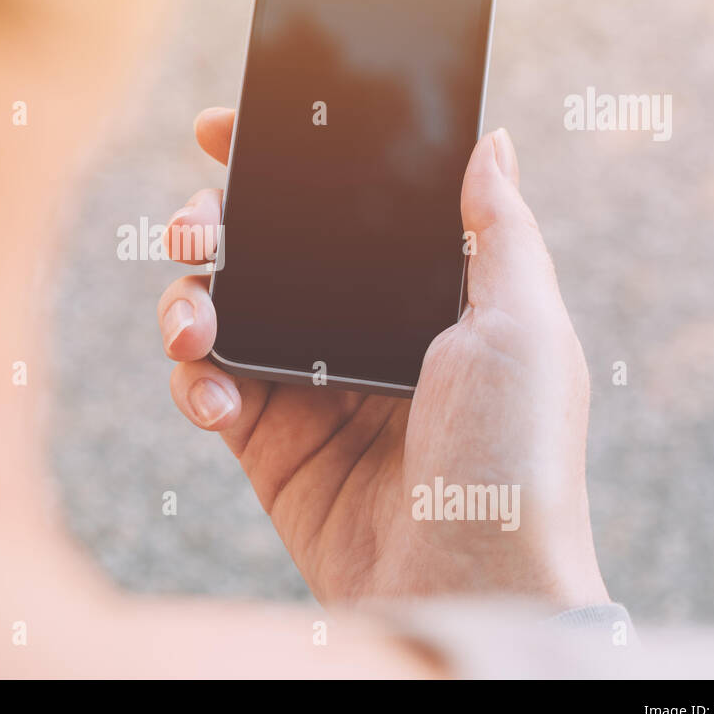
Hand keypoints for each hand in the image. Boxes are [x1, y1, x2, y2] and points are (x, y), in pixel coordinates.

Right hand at [157, 107, 608, 609]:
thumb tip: (493, 142)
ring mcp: (307, 387)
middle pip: (263, 250)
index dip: (280, 164)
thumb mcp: (526, 327)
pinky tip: (210, 391)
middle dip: (213, 224)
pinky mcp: (268, 445)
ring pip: (219, 311)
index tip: (225, 129)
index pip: (340, 208)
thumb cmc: (518, 458)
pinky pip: (205, 388)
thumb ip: (499, 230)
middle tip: (197, 228)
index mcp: (418, 295)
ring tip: (193, 322)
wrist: (472, 584)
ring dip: (187, 300)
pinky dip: (191, 379)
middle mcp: (357, 332)